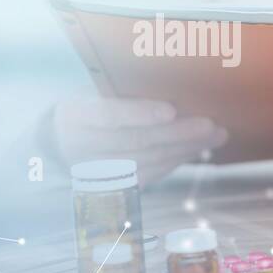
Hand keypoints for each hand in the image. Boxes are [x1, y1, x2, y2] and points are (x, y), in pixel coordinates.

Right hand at [53, 98, 227, 183]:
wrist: (58, 140)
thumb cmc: (87, 106)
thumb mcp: (93, 92)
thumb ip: (123, 93)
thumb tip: (175, 87)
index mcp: (75, 116)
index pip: (109, 115)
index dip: (140, 114)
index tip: (171, 110)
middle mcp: (82, 148)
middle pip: (135, 142)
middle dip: (178, 134)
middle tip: (210, 125)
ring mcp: (96, 172)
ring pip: (147, 162)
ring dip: (185, 150)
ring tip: (215, 136)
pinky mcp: (111, 185)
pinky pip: (149, 175)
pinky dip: (175, 162)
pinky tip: (195, 150)